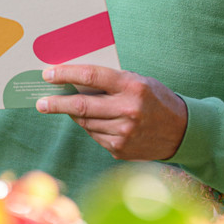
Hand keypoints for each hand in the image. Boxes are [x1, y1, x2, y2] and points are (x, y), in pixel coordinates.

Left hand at [36, 65, 187, 160]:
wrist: (182, 131)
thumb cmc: (156, 99)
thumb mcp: (138, 81)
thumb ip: (110, 82)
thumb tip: (74, 82)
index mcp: (132, 86)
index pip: (91, 77)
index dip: (66, 75)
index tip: (48, 74)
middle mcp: (127, 110)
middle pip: (81, 106)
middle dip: (56, 104)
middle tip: (40, 102)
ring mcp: (123, 133)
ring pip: (85, 122)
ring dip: (74, 115)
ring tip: (69, 108)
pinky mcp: (120, 149)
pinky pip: (95, 135)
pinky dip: (90, 127)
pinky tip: (96, 121)